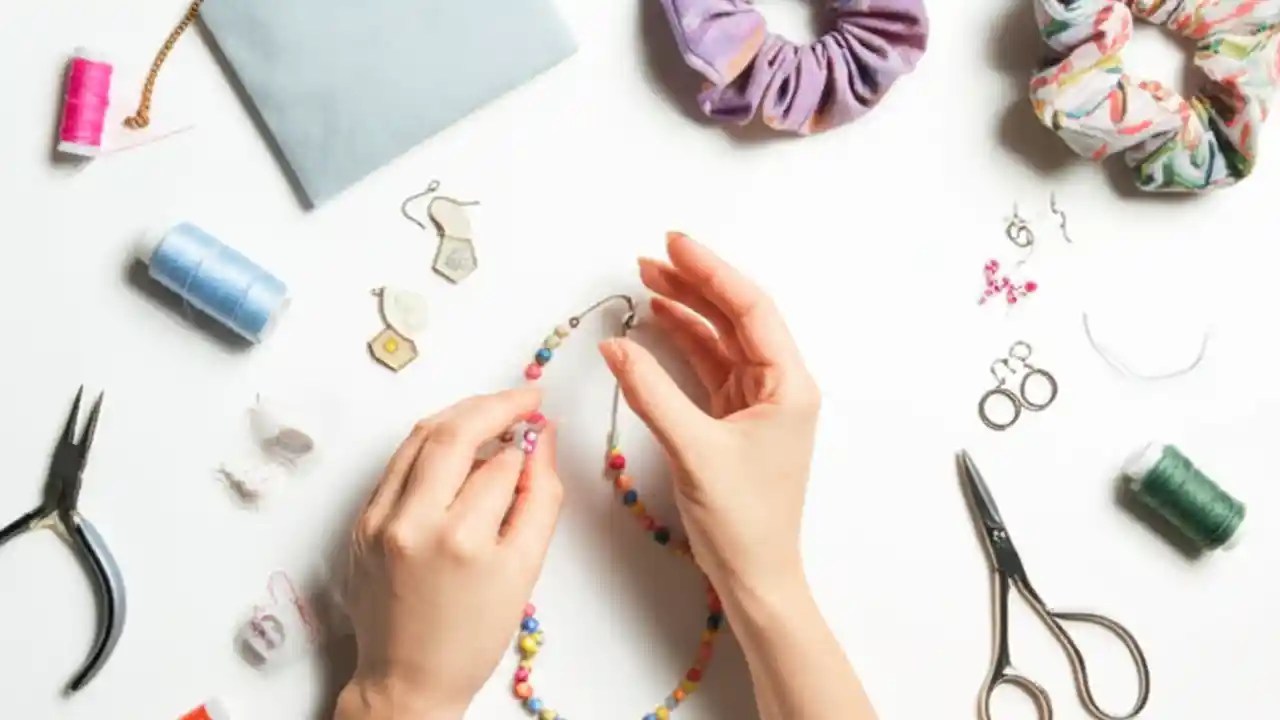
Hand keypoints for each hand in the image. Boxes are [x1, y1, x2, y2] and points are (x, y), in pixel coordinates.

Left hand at [335, 389, 561, 719]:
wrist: (408, 679)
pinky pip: (398, 464)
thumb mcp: (524, 571)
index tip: (543, 430)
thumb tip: (542, 439)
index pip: (503, 465)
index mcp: (461, 540)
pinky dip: (430, 444)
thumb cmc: (473, 635)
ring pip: (419, 439)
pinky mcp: (360, 523)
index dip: (528, 444)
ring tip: (494, 412)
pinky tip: (456, 444)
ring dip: (460, 415)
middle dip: (494, 405)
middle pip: (453, 433)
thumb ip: (540, 499)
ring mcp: (378, 520)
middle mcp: (412, 523)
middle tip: (525, 398)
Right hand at [599, 232, 820, 603]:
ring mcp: (757, 403)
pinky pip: (708, 368)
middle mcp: (779, 387)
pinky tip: (657, 324)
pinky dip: (682, 345)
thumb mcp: (693, 450)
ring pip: (720, 340)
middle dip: (694, 283)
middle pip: (735, 317)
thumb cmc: (742, 521)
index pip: (751, 309)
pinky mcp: (735, 420)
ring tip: (646, 281)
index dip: (711, 271)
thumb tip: (616, 346)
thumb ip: (652, 392)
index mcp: (789, 385)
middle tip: (651, 257)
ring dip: (686, 310)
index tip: (675, 243)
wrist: (756, 575)